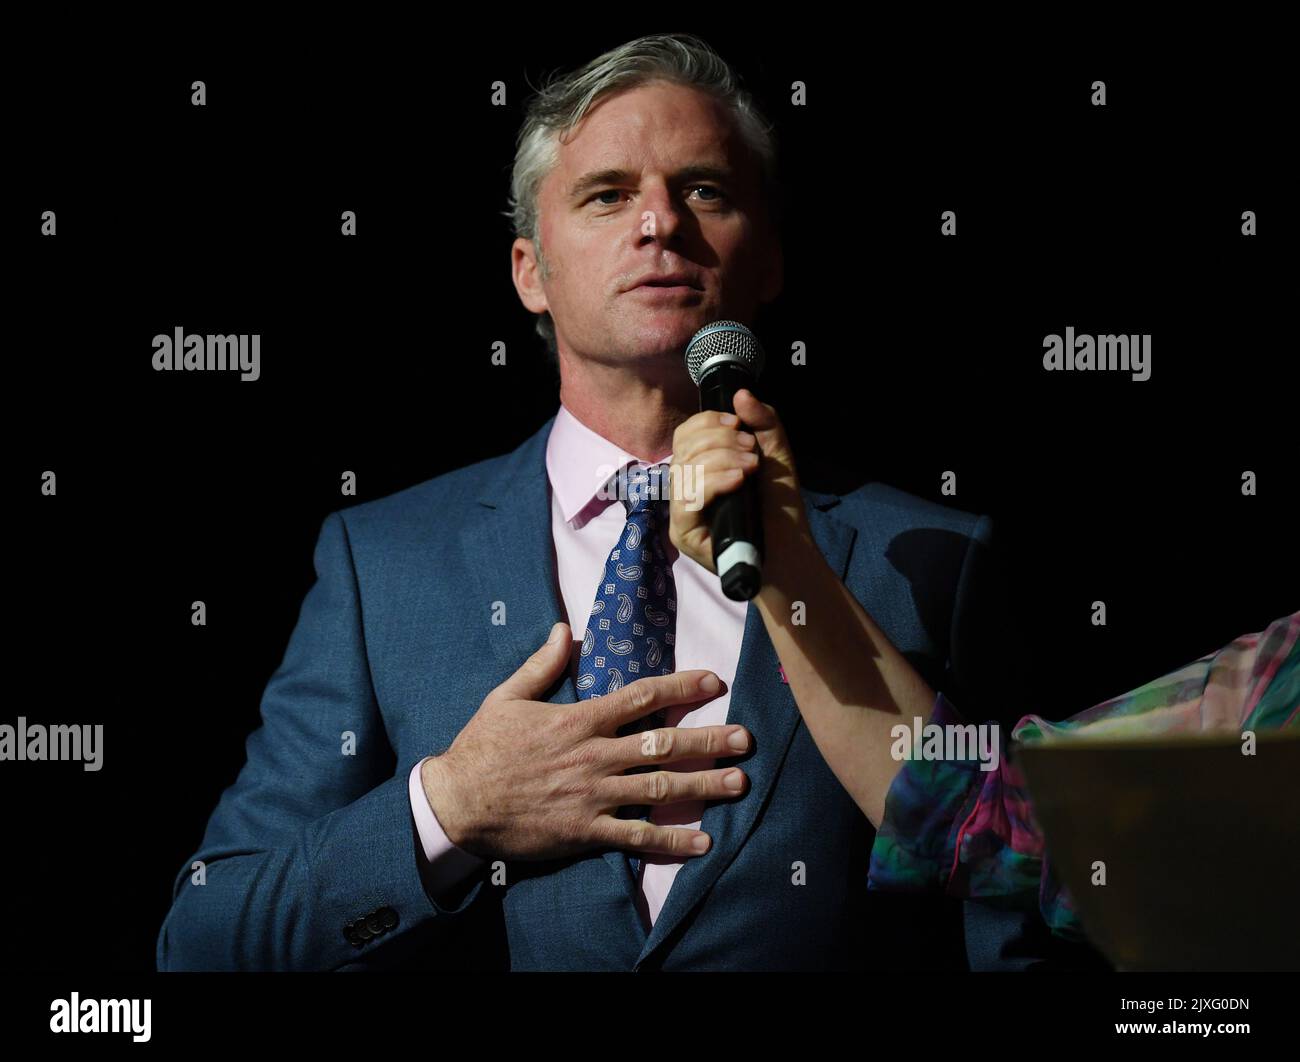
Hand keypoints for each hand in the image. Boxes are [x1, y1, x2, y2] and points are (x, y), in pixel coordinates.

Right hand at [420, 623, 751, 862]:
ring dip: (703, 786)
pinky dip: (671, 840)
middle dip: (708, 740)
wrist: (457, 804)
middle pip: (662, 744)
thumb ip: (542, 665)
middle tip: (746, 739)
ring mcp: (593, 796)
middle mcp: (593, 756)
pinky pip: (636, 837)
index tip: (714, 682)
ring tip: (739, 782)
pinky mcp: (585, 832)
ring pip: (658, 788)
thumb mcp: (507, 697)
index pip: (641, 697)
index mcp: (578, 720)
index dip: (681, 688)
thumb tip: (566, 631)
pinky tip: (702, 842)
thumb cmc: (481, 747)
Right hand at [668, 388, 811, 574]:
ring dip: (721, 460)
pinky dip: (713, 483)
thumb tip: (740, 395)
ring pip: (684, 471)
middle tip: (751, 451)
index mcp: (698, 467)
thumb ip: (762, 420)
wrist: (789, 546)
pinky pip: (688, 499)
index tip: (737, 423)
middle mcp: (684, 488)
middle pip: (683, 449)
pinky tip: (737, 480)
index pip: (684, 435)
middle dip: (718, 441)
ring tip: (751, 467)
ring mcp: (680, 512)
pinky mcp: (683, 533)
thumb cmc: (778, 504)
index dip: (705, 422)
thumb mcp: (774, 453)